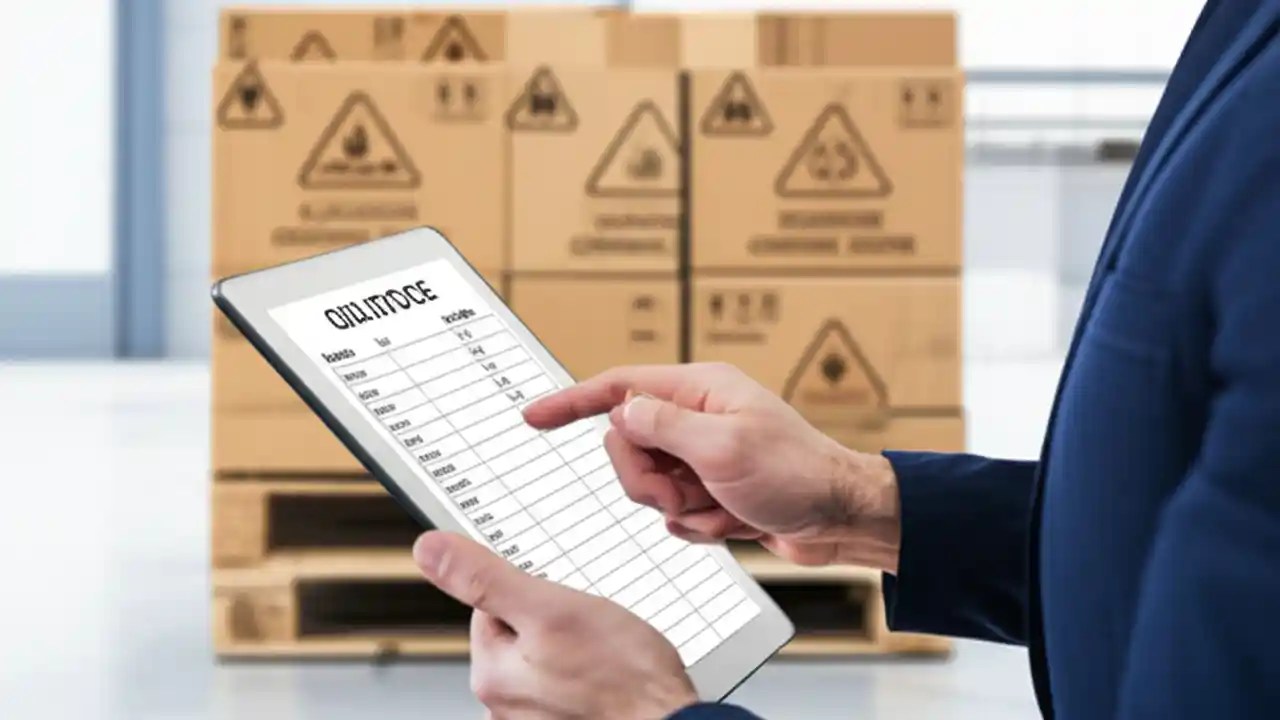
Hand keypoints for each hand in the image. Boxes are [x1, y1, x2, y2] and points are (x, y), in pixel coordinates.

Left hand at [413, 531, 697, 719]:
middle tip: (589, 630)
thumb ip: (487, 579)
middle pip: (517, 636)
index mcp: (492, 674)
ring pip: (544, 661)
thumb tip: (430, 551)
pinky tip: (607, 679)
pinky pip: (565, 688)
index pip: (490, 607)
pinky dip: (585, 680)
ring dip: (571, 653)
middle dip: (552, 625)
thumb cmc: (625, 677)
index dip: (531, 594)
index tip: (559, 603)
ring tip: (603, 656)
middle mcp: (503, 706)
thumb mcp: (551, 608)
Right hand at [523, 363, 901, 571]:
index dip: (572, 401)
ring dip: (679, 508)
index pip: (619, 388)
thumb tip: (621, 410)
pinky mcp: (710, 490)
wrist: (839, 519)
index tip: (533, 417)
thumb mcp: (725, 446)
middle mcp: (696, 418)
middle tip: (686, 492)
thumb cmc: (797, 474)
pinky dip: (699, 525)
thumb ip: (664, 425)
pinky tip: (732, 522)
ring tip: (719, 508)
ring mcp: (701, 456)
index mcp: (699, 391)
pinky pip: (674, 513)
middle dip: (648, 480)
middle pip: (627, 445)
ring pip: (647, 485)